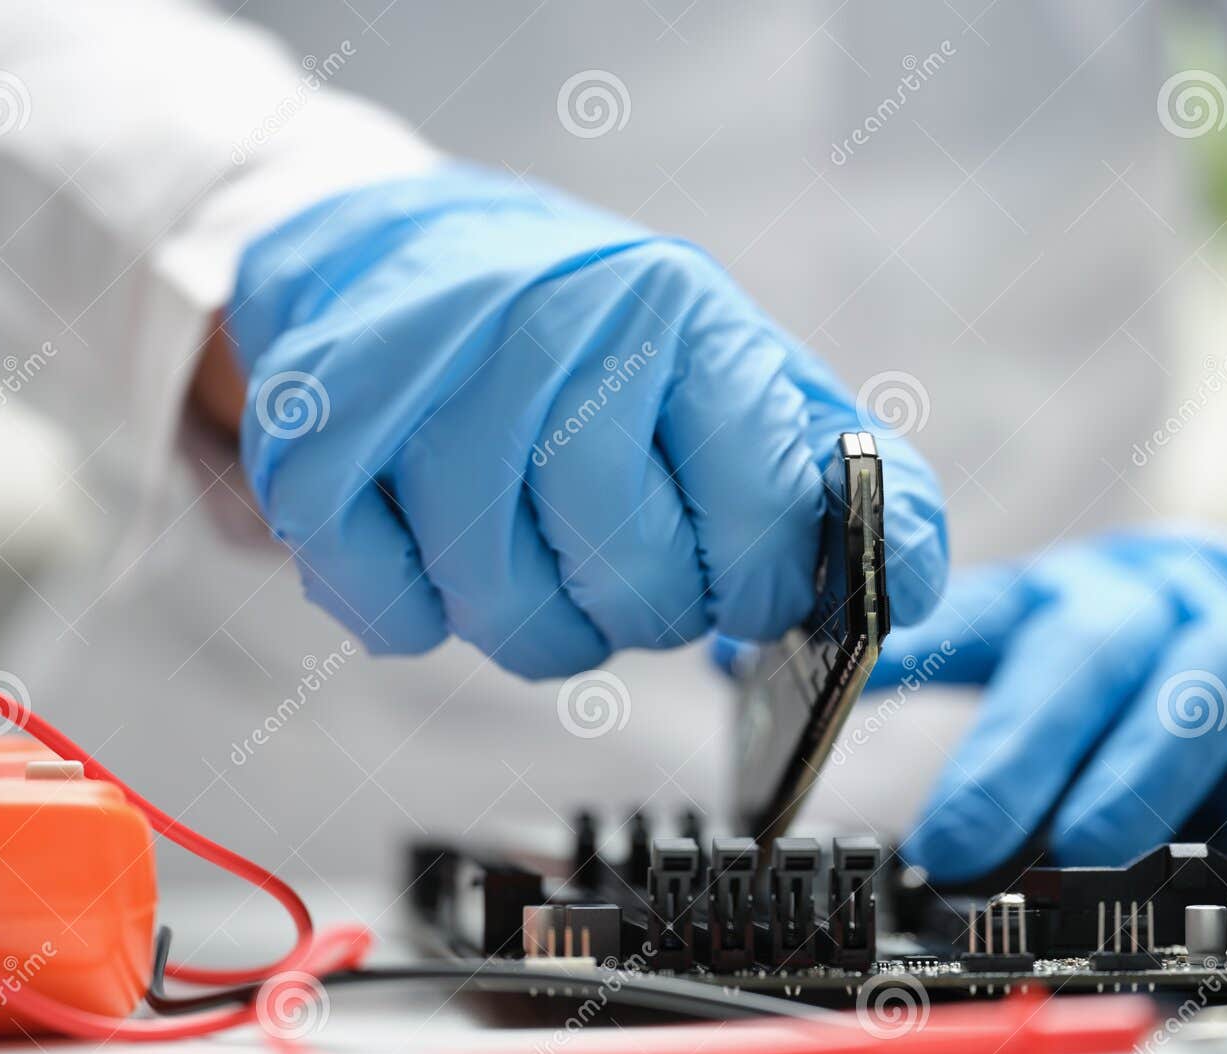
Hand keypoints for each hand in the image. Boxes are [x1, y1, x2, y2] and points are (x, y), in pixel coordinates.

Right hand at [227, 167, 946, 676]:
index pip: (763, 521)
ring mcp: (426, 387)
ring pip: (513, 621)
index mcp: (680, 316)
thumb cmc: (596, 339)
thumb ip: (845, 475)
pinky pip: (395, 618)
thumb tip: (910, 582)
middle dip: (643, 607)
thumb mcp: (744, 373)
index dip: (757, 583)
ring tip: (533, 546)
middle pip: (637, 592)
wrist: (414, 259)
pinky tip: (434, 543)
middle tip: (622, 551)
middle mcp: (553, 334)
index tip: (736, 573)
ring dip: (535, 620)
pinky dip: (420, 613)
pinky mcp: (316, 443)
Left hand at [868, 533, 1226, 880]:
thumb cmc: (1164, 661)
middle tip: (959, 843)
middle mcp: (1151, 592)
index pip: (975, 611)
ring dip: (1145, 772)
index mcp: (1066, 594)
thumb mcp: (1055, 660)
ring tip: (1092, 849)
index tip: (833, 688)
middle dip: (1020, 754)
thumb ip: (947, 683)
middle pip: (1084, 653)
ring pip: (1206, 680)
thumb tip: (775, 683)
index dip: (902, 653)